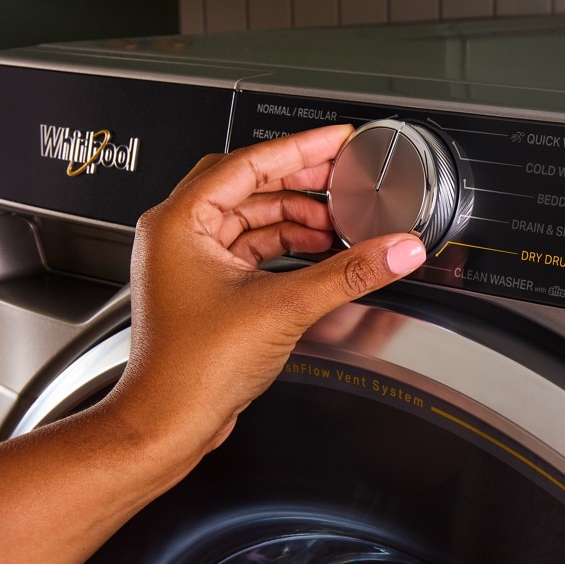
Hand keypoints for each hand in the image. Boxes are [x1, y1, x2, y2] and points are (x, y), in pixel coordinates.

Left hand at [107, 124, 425, 469]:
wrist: (168, 422)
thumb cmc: (191, 369)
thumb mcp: (284, 308)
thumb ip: (348, 274)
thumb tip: (396, 250)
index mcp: (180, 222)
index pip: (248, 163)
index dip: (300, 148)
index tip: (336, 141)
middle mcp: (177, 235)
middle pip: (248, 185)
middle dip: (301, 182)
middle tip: (343, 176)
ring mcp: (189, 263)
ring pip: (250, 217)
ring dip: (295, 217)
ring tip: (337, 223)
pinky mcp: (205, 290)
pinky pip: (249, 249)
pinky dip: (284, 246)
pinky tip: (316, 254)